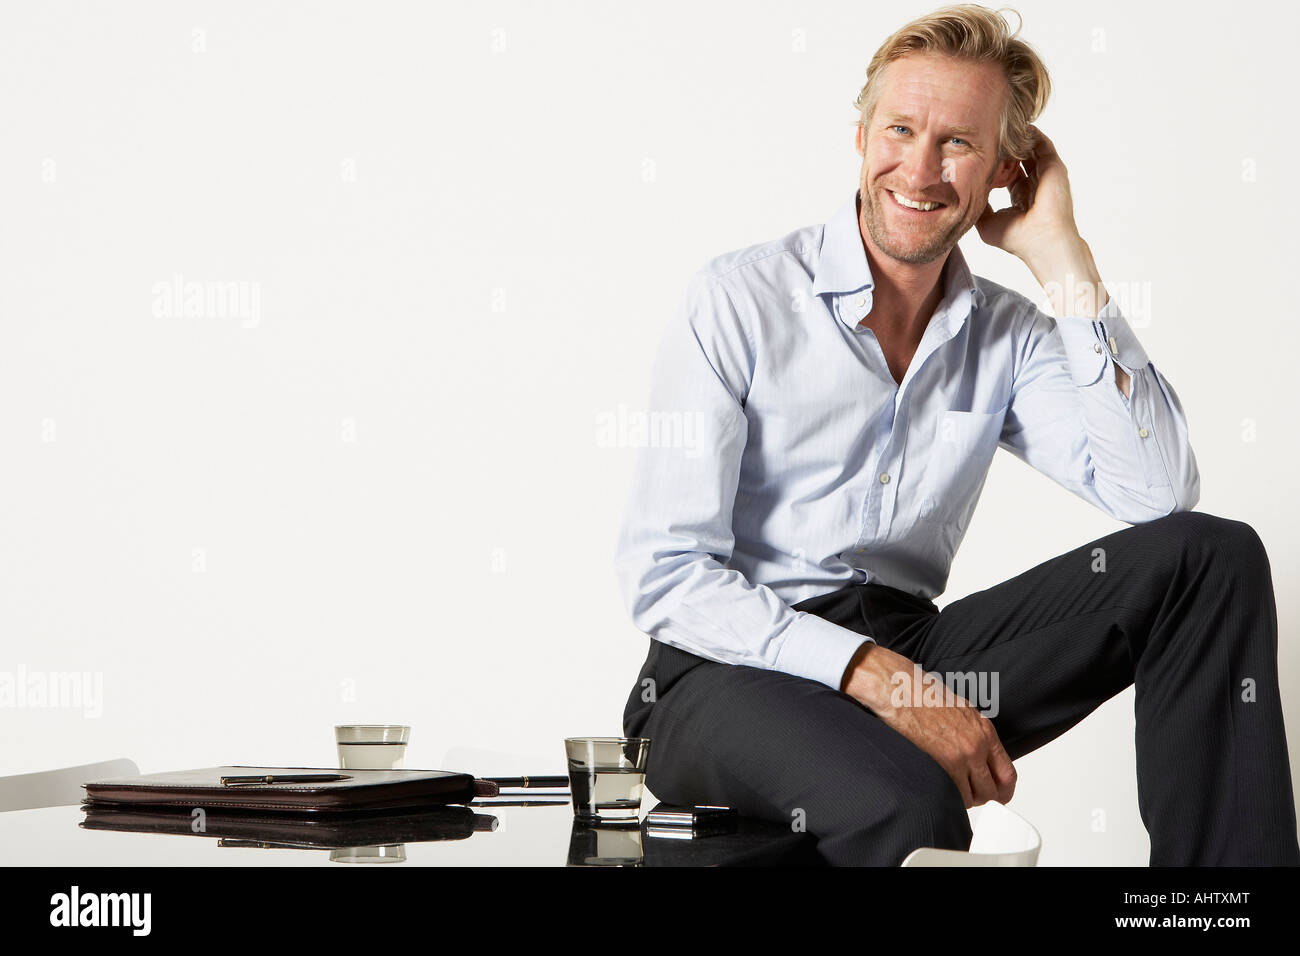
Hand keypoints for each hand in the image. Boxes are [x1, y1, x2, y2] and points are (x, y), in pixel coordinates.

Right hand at [841, 644, 1016, 807]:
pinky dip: (952, 798)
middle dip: (984, 798)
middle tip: (972, 796)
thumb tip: (978, 752)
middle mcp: (978, 744)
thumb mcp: (961, 711)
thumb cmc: (923, 696)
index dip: (1004, 791)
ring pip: (977, 796)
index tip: (999, 795)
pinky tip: (944, 790)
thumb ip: (974, 733)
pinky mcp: (945, 762)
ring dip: (967, 799)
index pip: (1008, 772)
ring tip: (955, 793)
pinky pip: (957, 795)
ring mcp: (963, 755)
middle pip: (993, 790)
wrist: (901, 689)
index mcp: (985, 730)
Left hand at [975, 125, 1079, 261]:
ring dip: (1013, 139)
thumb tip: (961, 193)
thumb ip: (977, 204)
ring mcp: (1044, 173)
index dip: (991, 164)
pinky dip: (1028, 133)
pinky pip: (1040, 142)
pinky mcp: (1053, 165)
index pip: (1005, 172)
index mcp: (1020, 195)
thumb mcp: (986, 222)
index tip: (974, 155)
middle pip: (1016, 158)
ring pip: (1027, 148)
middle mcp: (1033, 182)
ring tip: (995, 127)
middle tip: (982, 135)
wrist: (1042, 240)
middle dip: (1001, 148)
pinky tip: (1011, 128)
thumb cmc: (1016, 237)